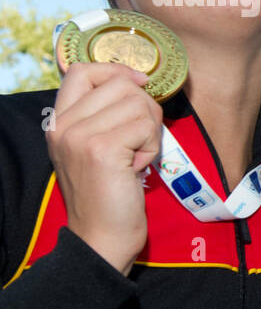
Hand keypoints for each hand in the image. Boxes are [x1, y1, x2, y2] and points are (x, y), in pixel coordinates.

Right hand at [46, 63, 162, 274]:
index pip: (82, 70)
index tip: (139, 84)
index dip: (116, 70)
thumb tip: (136, 82)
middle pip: (120, 84)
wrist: (101, 238)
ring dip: (149, 131)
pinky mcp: (102, 149)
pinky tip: (138, 167)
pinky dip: (152, 146)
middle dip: (144, 109)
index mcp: (59, 122)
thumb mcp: (97, 148)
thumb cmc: (109, 195)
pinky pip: (146, 126)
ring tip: (135, 158)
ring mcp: (80, 135)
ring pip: (138, 103)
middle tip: (138, 142)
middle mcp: (64, 125)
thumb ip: (105, 116)